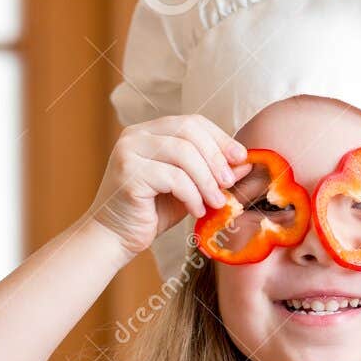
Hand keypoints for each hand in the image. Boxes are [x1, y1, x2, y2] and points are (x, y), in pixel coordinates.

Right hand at [90, 115, 246, 255]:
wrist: (114, 238)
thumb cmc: (151, 214)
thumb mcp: (189, 189)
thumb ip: (211, 174)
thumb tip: (245, 163)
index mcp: (150, 132)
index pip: (192, 122)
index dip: (220, 138)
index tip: (240, 158)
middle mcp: (136, 135)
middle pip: (189, 131)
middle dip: (216, 158)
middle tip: (229, 184)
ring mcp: (129, 152)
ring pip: (183, 152)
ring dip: (206, 180)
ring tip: (216, 203)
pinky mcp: (128, 174)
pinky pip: (173, 177)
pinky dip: (192, 195)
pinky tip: (196, 211)